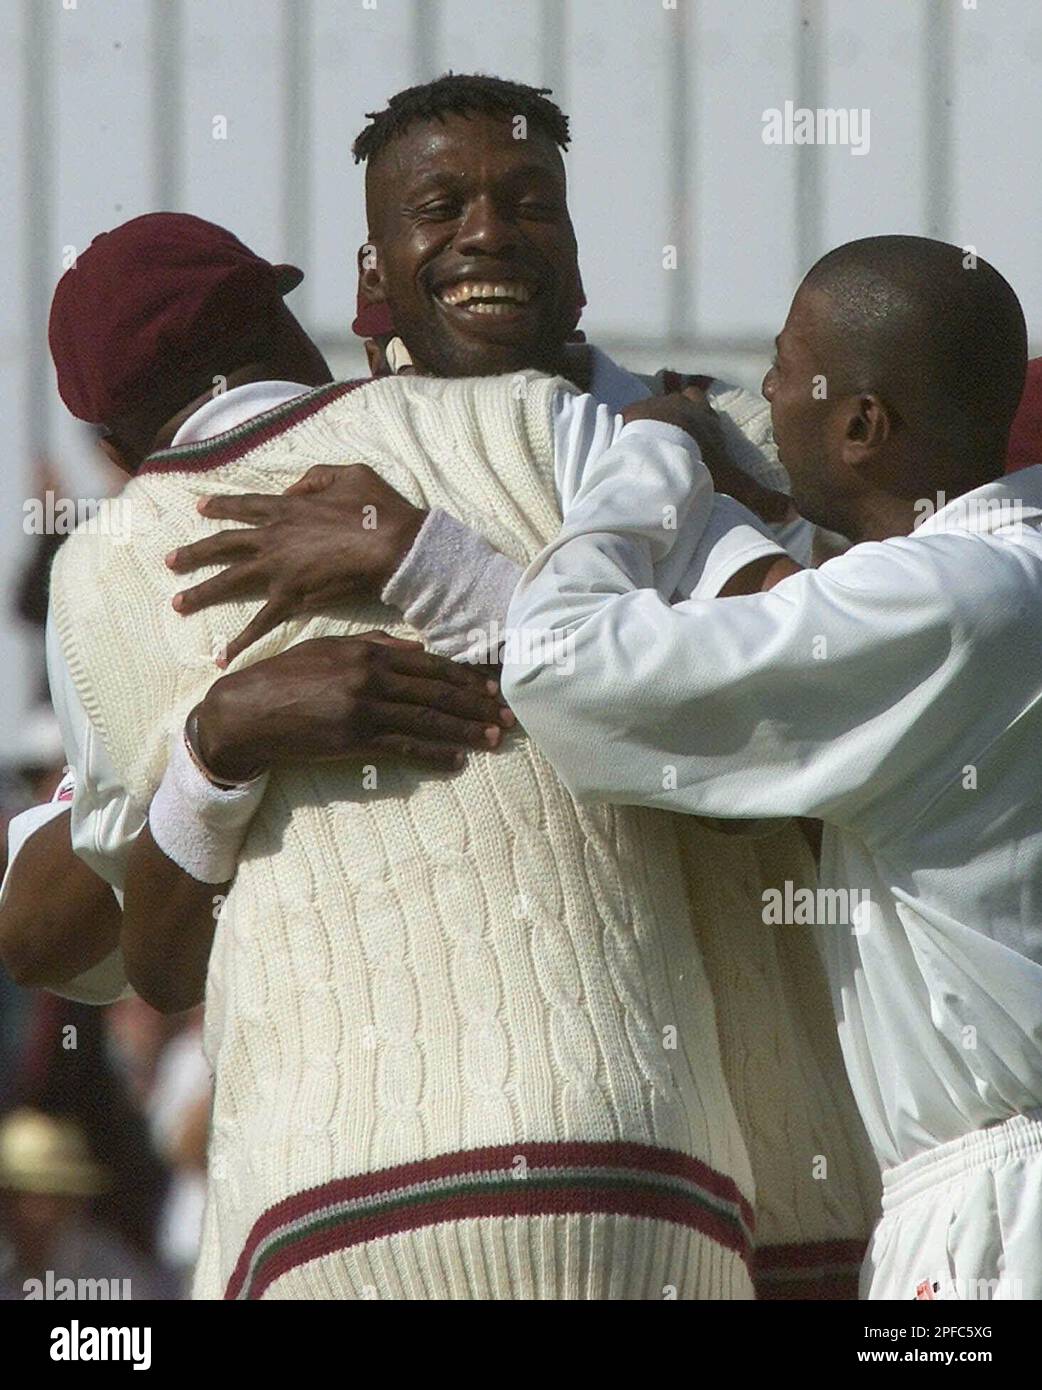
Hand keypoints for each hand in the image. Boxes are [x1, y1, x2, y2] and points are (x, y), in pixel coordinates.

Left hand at [167, 464, 426, 665]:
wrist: (393, 546)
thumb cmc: (378, 509)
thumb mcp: (349, 473)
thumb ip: (316, 477)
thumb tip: (293, 488)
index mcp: (286, 507)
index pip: (244, 506)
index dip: (221, 505)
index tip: (200, 508)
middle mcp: (272, 538)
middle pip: (223, 545)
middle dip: (194, 553)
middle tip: (169, 561)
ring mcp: (278, 570)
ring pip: (229, 582)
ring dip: (201, 593)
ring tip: (177, 603)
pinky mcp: (291, 598)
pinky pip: (260, 622)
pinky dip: (241, 641)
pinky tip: (221, 657)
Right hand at [194, 631, 512, 779]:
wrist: (247, 711)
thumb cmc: (286, 677)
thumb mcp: (330, 648)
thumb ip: (376, 646)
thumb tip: (418, 651)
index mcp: (369, 652)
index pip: (431, 664)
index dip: (468, 676)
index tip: (495, 686)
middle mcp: (372, 677)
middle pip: (438, 692)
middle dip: (478, 705)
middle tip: (510, 715)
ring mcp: (364, 710)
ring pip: (428, 720)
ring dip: (466, 731)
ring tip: (495, 738)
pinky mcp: (355, 740)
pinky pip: (404, 747)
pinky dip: (434, 753)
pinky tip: (458, 759)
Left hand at [623, 387, 793, 525]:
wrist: (660, 453)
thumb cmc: (698, 466)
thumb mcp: (732, 485)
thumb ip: (759, 498)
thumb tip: (794, 512)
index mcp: (708, 422)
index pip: (710, 413)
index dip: (707, 421)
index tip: (704, 433)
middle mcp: (686, 407)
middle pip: (686, 400)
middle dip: (683, 412)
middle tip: (677, 433)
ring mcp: (658, 405)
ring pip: (660, 403)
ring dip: (657, 418)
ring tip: (652, 439)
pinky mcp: (633, 411)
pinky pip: (633, 413)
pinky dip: (633, 425)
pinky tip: (629, 440)